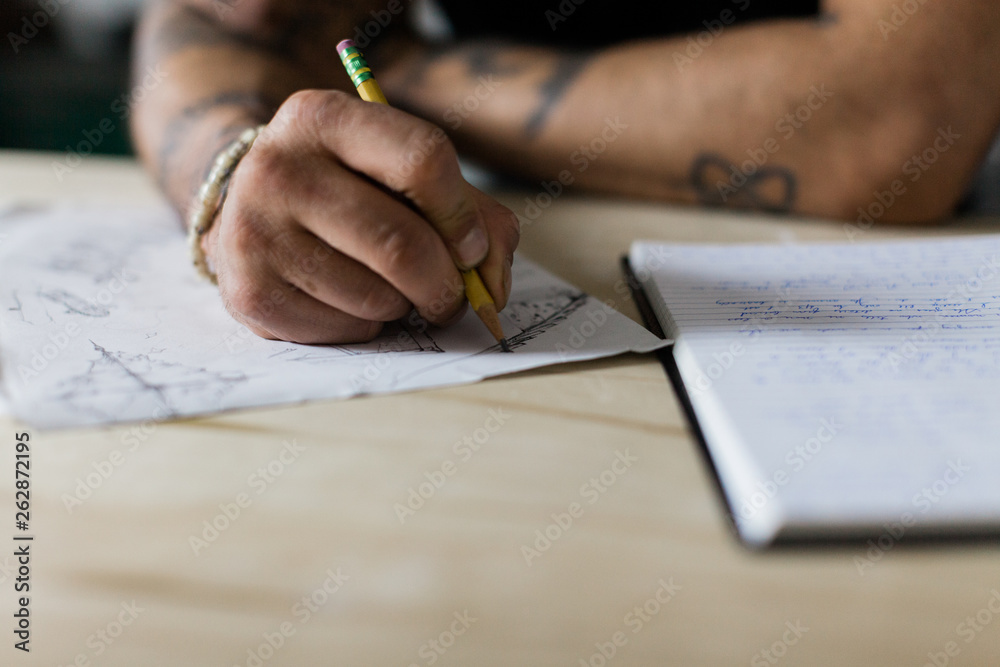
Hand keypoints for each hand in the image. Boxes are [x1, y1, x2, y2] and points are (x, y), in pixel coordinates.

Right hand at [201, 89, 519, 343]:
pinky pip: (347, 329)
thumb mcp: (407, 173)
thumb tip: (491, 286)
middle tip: (450, 296)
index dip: (462, 216)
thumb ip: (474, 215)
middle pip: (401, 245)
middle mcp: (278, 168)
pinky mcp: (248, 293)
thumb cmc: (352, 189)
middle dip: (445, 284)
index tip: (471, 247)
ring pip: (377, 297)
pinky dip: (368, 326)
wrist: (253, 208)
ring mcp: (253, 233)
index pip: (422, 159)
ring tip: (388, 286)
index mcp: (324, 118)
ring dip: (404, 305)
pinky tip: (350, 300)